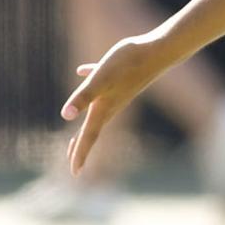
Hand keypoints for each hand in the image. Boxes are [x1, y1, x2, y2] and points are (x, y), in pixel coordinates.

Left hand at [62, 34, 167, 175]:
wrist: (159, 51)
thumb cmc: (129, 62)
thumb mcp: (101, 78)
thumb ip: (83, 96)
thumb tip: (65, 115)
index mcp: (104, 108)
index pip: (89, 136)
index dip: (80, 155)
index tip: (74, 174)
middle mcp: (112, 105)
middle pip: (94, 129)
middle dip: (82, 145)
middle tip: (73, 161)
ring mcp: (119, 94)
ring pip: (99, 112)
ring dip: (88, 124)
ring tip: (80, 129)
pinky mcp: (123, 80)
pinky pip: (103, 86)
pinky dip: (92, 86)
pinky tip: (82, 70)